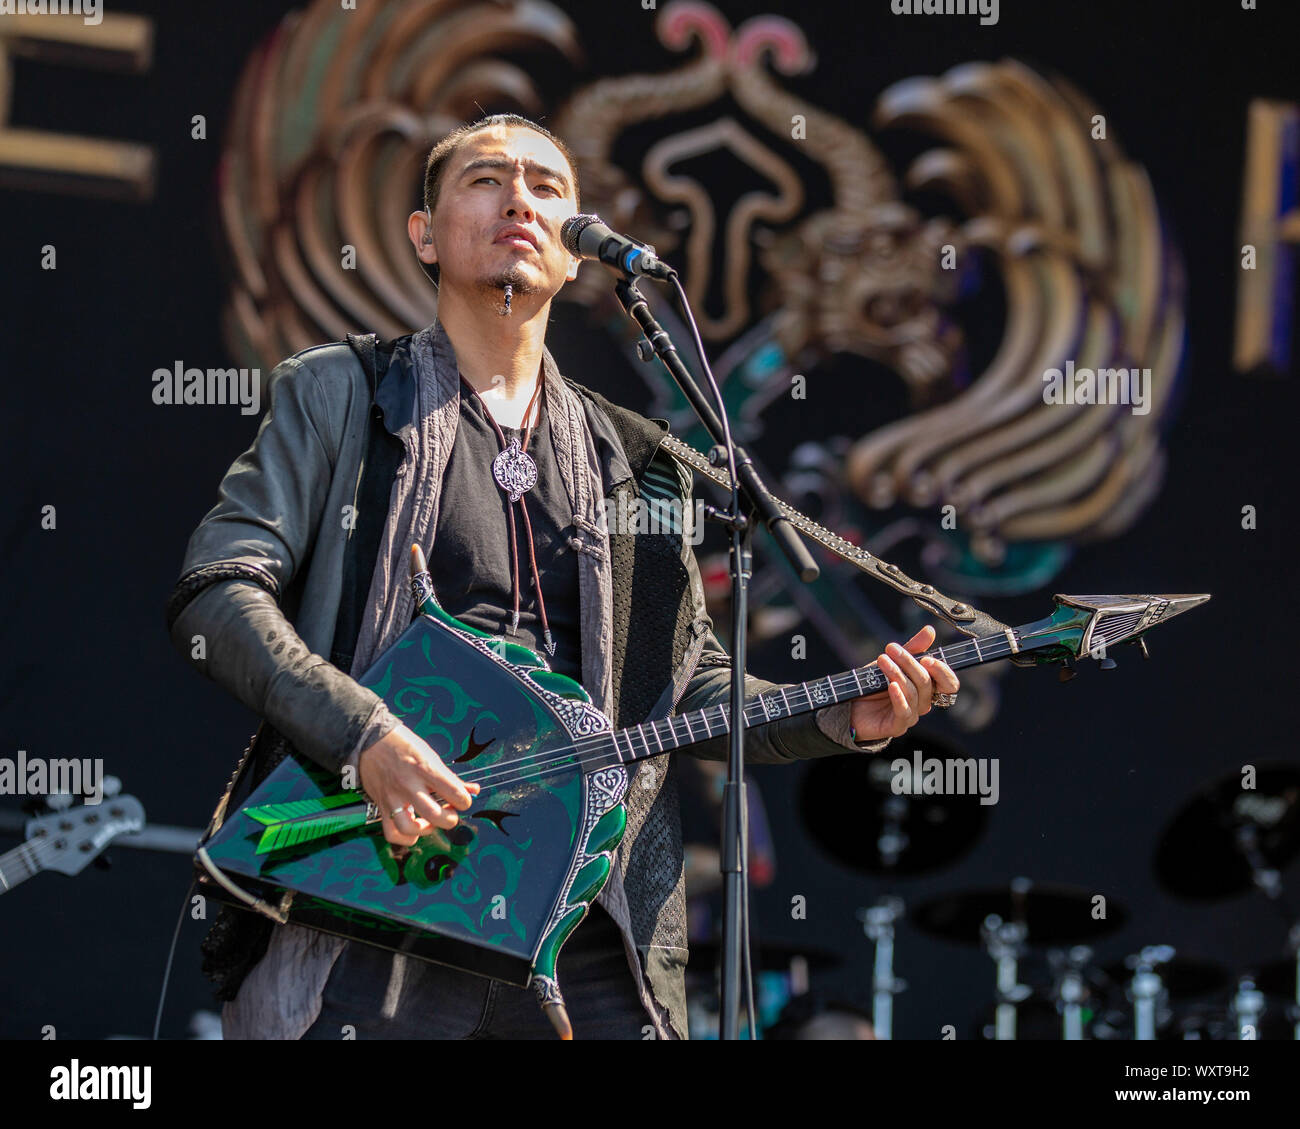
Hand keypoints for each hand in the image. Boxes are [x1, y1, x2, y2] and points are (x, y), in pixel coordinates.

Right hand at [358, 724, 480, 846]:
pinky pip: (392, 833)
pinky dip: (405, 839)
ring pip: (410, 828)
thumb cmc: (402, 745)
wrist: (368, 740)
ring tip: (432, 822)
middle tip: (451, 812)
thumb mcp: (430, 755)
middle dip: (450, 819)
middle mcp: (408, 784)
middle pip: (435, 815)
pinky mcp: (381, 805)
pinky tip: (414, 831)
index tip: (463, 800)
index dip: (465, 801)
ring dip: (427, 830)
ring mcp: (393, 797)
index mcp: (424, 768)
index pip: (454, 792)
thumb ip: (451, 777)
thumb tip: (472, 790)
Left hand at [848, 625, 958, 743]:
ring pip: (913, 694)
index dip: (943, 672)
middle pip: (926, 683)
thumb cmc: (875, 684)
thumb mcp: (893, 662)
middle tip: (892, 649)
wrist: (851, 706)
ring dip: (897, 674)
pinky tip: (891, 686)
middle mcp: (923, 703)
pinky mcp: (897, 726)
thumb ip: (913, 649)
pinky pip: (903, 712)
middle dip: (909, 663)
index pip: (949, 684)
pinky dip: (898, 697)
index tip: (926, 658)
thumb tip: (930, 630)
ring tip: (882, 660)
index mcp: (927, 688)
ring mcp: (912, 716)